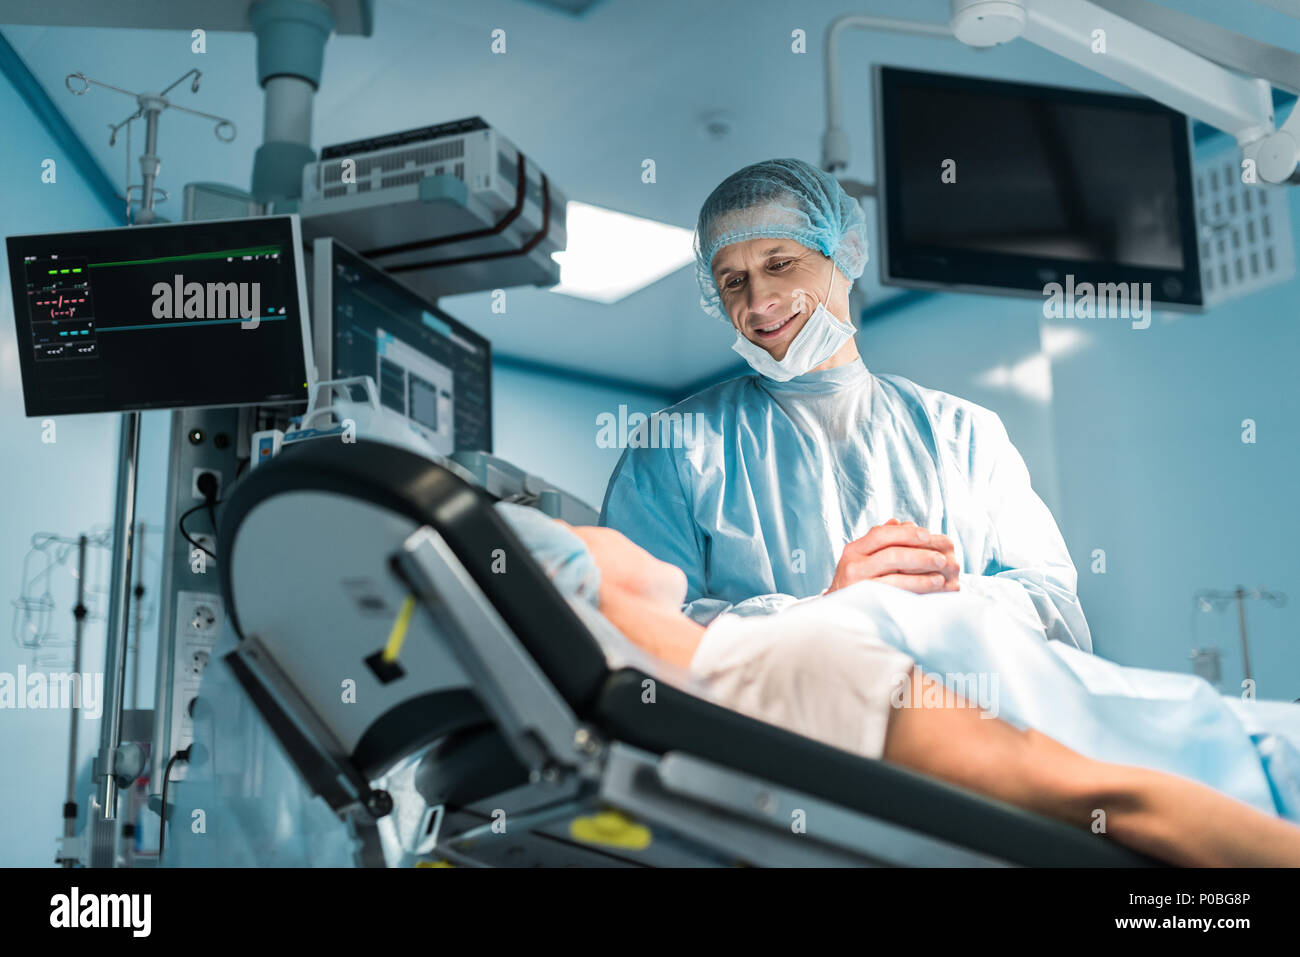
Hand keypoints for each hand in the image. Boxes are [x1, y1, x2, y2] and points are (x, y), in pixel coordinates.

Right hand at [825, 518, 959, 594]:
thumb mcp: (865, 559)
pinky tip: (930, 589)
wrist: (838, 615)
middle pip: (890, 554)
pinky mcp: (864, 602)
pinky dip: (915, 589)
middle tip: (942, 559)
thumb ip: (884, 542)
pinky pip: (895, 594)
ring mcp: (856, 585)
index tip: (927, 535)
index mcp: (853, 550)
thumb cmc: (858, 583)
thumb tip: (907, 524)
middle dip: (920, 555)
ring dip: (921, 575)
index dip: (905, 533)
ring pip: (894, 576)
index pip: (880, 534)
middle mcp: (852, 565)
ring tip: (940, 578)